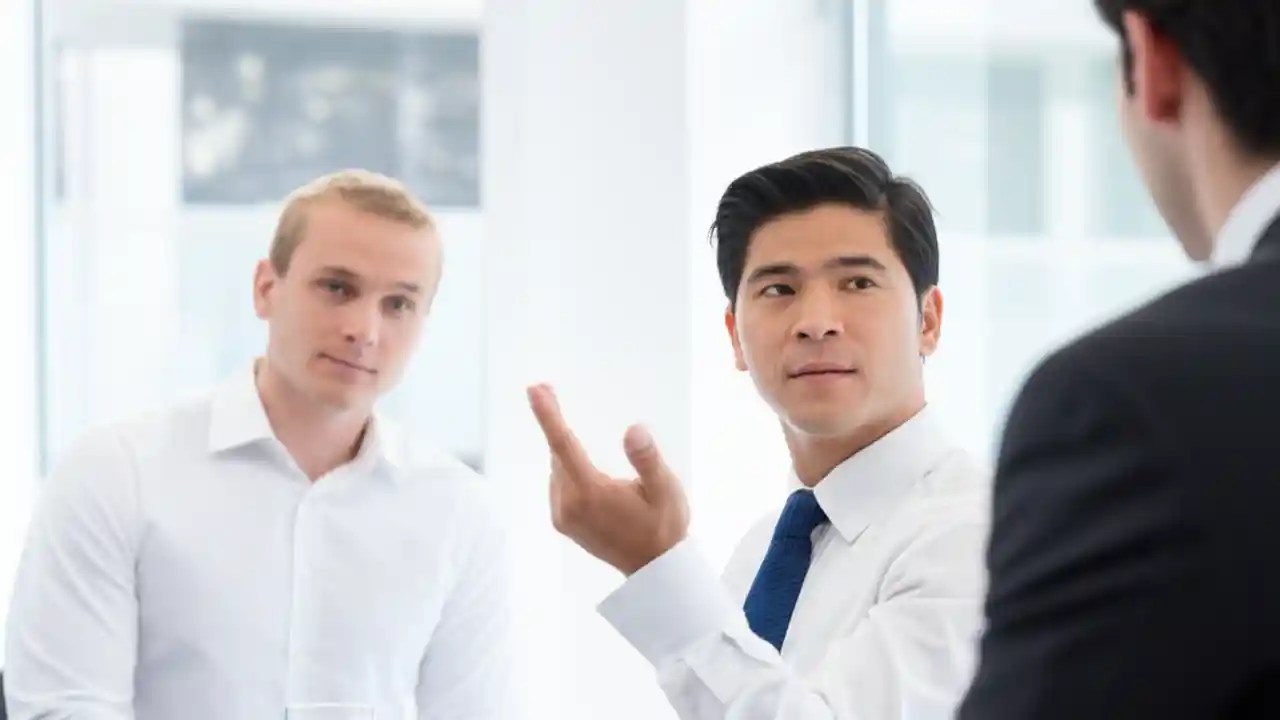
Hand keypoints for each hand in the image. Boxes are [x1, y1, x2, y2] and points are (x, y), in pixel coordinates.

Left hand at [527, 383, 689, 575]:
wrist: (655, 569)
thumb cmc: (664, 526)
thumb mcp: (665, 490)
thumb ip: (647, 460)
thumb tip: (633, 429)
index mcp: (591, 493)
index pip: (563, 445)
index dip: (548, 415)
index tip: (535, 389)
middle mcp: (569, 505)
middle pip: (558, 454)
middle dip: (552, 423)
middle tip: (545, 390)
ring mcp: (563, 516)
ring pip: (557, 469)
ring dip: (562, 449)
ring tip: (568, 429)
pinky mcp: (563, 523)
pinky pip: (558, 484)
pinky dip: (564, 468)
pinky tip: (577, 464)